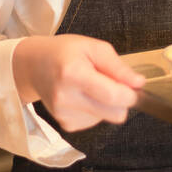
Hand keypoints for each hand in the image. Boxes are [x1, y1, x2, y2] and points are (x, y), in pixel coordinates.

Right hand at [11, 34, 146, 131]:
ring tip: (90, 87)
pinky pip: (95, 122)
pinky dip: (95, 110)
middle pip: (114, 113)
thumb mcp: (93, 47)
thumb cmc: (64, 52)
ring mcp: (64, 114)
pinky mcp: (65, 124)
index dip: (130, 94)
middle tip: (113, 84)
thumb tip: (138, 83)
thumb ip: (117, 66)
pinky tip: (82, 96)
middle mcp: (66, 97)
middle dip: (122, 101)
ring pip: (107, 118)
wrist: (33, 66)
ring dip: (106, 104)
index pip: (112, 95)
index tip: (135, 88)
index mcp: (73, 74)